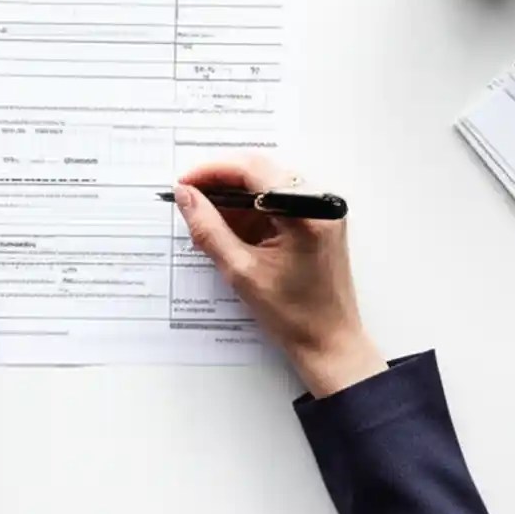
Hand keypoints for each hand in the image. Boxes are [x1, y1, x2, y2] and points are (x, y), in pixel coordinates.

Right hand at [174, 156, 386, 397]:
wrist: (329, 343)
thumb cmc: (295, 316)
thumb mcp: (240, 271)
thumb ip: (208, 229)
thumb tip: (187, 197)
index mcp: (305, 212)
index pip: (252, 170)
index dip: (212, 171)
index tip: (185, 183)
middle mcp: (318, 204)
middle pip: (259, 172)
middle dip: (220, 183)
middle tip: (189, 198)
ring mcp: (320, 212)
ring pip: (266, 185)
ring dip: (233, 199)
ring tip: (205, 222)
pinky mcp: (316, 222)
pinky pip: (276, 202)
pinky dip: (250, 212)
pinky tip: (229, 230)